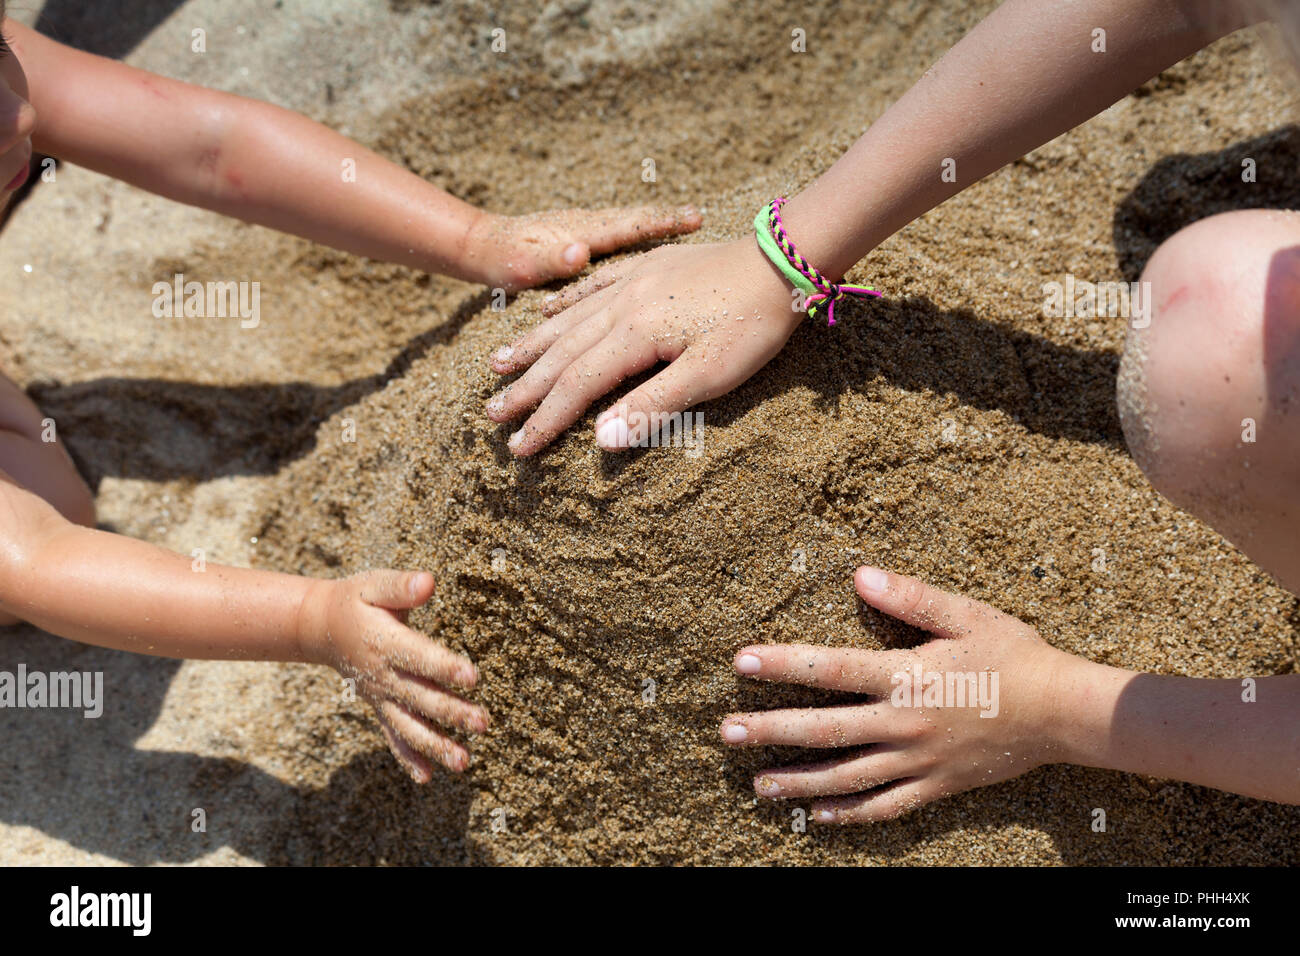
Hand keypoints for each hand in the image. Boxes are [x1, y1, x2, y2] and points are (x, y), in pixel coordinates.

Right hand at [298, 570, 487, 781]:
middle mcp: (382, 675)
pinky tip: (427, 778)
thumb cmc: (355, 601)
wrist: (321, 627)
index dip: (444, 666)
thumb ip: (400, 586)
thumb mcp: (373, 585)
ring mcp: (380, 696)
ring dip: (435, 744)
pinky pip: (393, 736)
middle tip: (482, 723)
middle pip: (420, 697)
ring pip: (409, 725)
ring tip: (463, 762)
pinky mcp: (380, 707)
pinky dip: (407, 758)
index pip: (418, 657)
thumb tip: (428, 582)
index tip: (472, 677)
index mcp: (383, 641)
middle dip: (451, 712)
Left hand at [462, 204, 701, 292]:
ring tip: (689, 228)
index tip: (694, 217)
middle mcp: (590, 228)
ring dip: (659, 227)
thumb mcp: (520, 265)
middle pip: (637, 220)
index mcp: (583, 233)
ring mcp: (588, 233)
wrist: (479, 246)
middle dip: (670, 219)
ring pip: (631, 229)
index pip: (631, 225)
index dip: (663, 222)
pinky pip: (619, 242)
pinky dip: (640, 239)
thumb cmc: (500, 259)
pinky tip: (652, 252)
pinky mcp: (584, 243)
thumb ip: (550, 260)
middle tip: (703, 216)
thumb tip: (580, 252)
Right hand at [486, 236, 800, 455]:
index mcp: (637, 333)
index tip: (519, 447)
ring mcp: (633, 281)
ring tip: (499, 365)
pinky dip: (564, 303)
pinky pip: (592, 285)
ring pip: (569, 317)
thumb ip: (655, 406)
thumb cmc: (754, 323)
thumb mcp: (712, 373)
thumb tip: (600, 439)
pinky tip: (545, 311)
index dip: (547, 418)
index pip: (578, 384)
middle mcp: (623, 303)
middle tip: (492, 414)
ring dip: (533, 344)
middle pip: (562, 352)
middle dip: (526, 386)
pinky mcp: (649, 267)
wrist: (783, 258)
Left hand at [720, 567, 1074, 822]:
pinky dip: (850, 814)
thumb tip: (860, 576)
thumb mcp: (967, 616)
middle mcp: (904, 722)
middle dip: (771, 731)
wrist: (1064, 713)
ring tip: (758, 785)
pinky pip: (886, 806)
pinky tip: (819, 816)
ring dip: (799, 781)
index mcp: (906, 675)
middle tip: (725, 733)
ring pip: (847, 776)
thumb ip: (911, 598)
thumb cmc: (1015, 655)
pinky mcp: (936, 785)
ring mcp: (919, 760)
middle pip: (825, 729)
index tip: (740, 662)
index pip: (831, 669)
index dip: (783, 664)